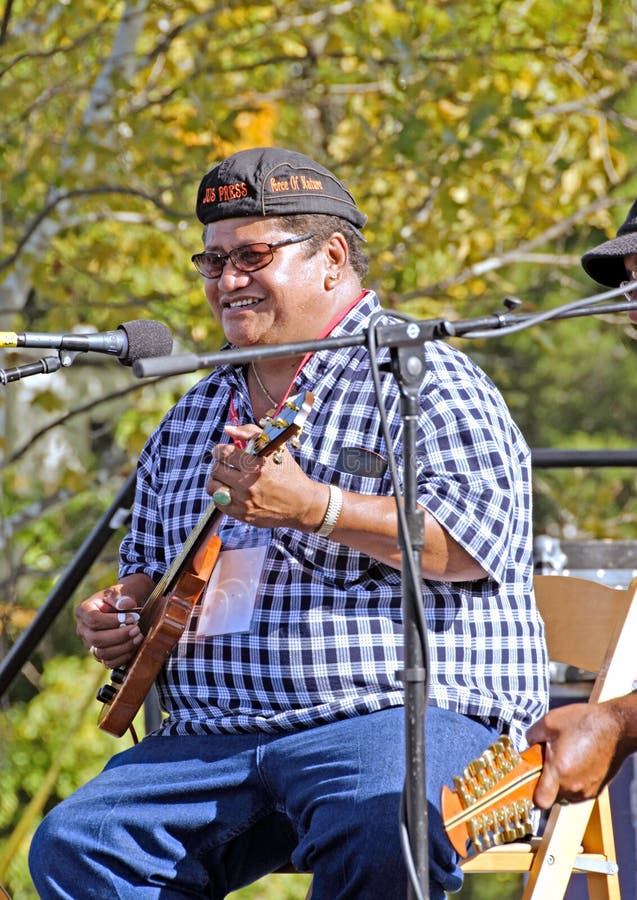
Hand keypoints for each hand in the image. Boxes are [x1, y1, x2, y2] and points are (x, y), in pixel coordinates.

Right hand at [75, 574, 152, 668]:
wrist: (124, 606)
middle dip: (120, 635)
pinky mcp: (99, 655)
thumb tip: (126, 605)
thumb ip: (121, 597)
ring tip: (138, 637)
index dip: (113, 621)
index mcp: (83, 611)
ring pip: (102, 653)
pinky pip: (108, 663)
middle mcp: (82, 629)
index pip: (93, 619)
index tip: (131, 617)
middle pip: (96, 639)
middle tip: (137, 629)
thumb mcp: (119, 592)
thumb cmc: (119, 598)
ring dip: (123, 647)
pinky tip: (134, 647)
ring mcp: (89, 644)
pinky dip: (123, 658)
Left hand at [206, 423, 326, 530]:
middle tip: (226, 465)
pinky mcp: (242, 514)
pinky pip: (218, 503)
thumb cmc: (288, 473)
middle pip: (215, 469)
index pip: (224, 453)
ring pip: (212, 486)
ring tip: (227, 479)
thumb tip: (228, 429)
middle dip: (219, 464)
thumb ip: (251, 433)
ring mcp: (244, 501)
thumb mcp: (276, 448)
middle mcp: (249, 484)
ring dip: (217, 481)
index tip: (223, 451)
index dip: (220, 450)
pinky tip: (231, 492)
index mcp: (256, 465)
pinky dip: (221, 495)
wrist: (301, 504)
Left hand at [526, 701, 623, 807]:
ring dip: (561, 782)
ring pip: (565, 795)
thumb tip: (527, 747)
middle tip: (547, 762)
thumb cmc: (584, 722)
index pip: (540, 801)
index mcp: (559, 771)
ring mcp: (587, 790)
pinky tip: (577, 762)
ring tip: (564, 759)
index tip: (530, 780)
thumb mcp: (549, 721)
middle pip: (552, 796)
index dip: (532, 794)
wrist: (616, 726)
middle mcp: (574, 786)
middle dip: (546, 782)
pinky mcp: (597, 789)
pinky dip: (574, 781)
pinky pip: (578, 791)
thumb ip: (532, 736)